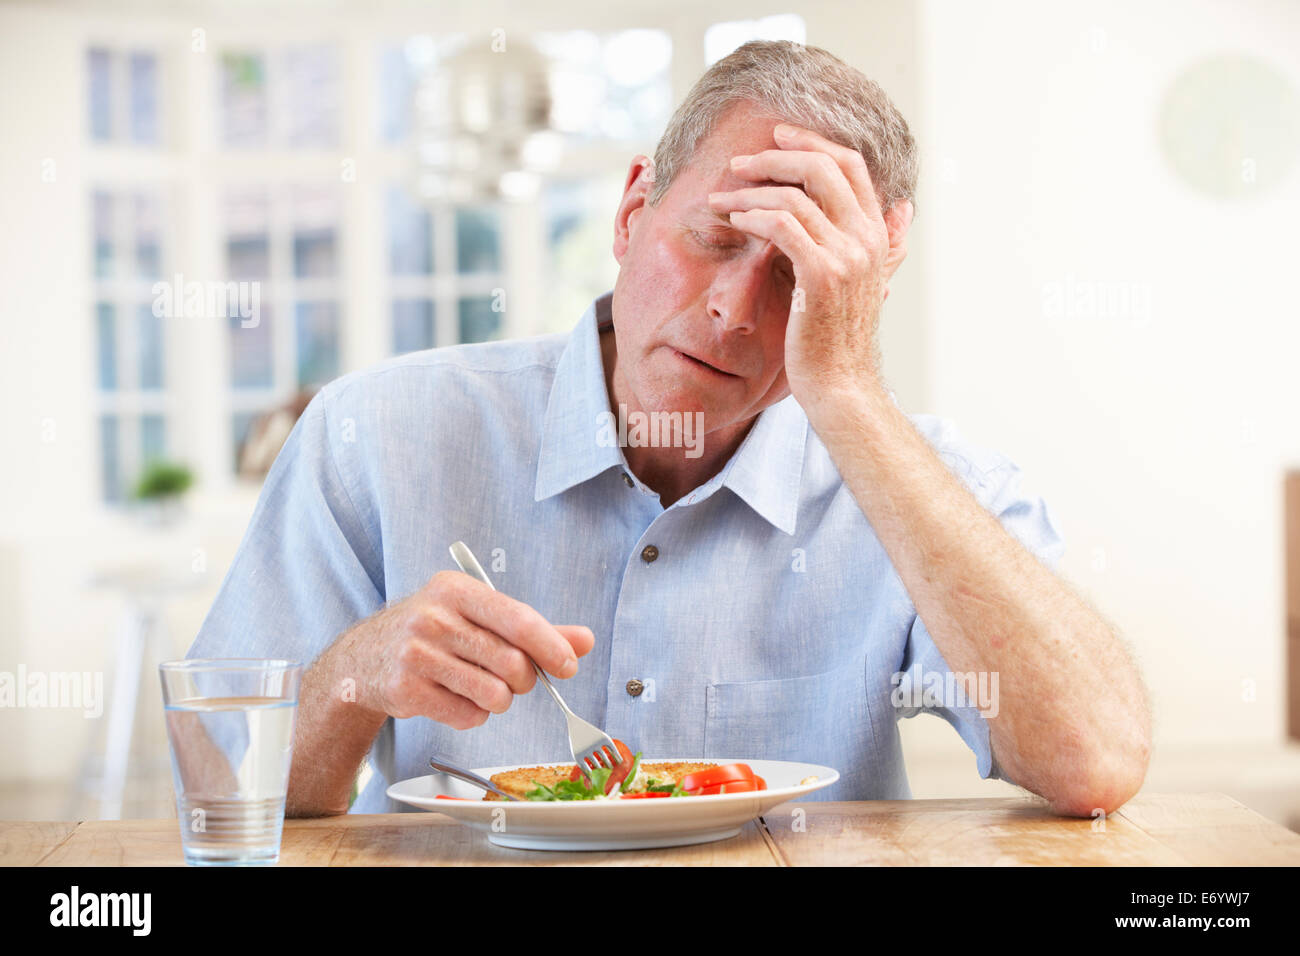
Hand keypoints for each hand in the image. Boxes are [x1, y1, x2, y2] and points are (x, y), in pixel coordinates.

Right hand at [353, 570, 594, 728]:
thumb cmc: (434, 633)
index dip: (551, 646)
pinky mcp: (406, 690)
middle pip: (511, 663)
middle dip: (524, 680)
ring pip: (493, 694)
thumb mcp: (478, 617)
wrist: (364, 658)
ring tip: (481, 687)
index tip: (568, 665)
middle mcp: (433, 617)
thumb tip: (583, 640)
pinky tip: (455, 698)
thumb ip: (532, 629)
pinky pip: (468, 715)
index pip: (518, 618)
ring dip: (499, 700)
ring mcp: (416, 654)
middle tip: (515, 679)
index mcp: (456, 590)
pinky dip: (473, 714)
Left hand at [706, 123, 913, 403]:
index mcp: (878, 235)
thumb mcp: (868, 284)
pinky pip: (782, 226)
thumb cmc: (840, 340)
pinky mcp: (821, 276)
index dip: (813, 142)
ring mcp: (848, 256)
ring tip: (720, 198)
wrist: (842, 387)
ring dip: (751, 190)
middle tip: (739, 161)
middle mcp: (868, 239)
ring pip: (796, 195)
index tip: (777, 136)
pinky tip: (733, 220)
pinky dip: (753, 216)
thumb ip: (885, 244)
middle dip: (776, 155)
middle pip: (824, 166)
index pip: (850, 165)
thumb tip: (905, 209)